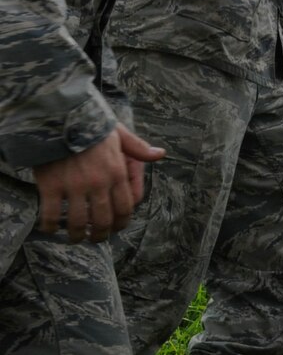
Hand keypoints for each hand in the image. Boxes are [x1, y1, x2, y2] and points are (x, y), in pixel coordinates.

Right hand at [34, 125, 163, 241]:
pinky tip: (49, 229)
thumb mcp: (120, 133)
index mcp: (118, 172)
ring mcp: (74, 186)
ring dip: (77, 235)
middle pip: (103, 220)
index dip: (121, 223)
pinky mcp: (50, 186)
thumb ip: (139, 148)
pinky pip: (51, 214)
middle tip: (95, 238)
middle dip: (100, 234)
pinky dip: (50, 226)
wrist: (60, 116)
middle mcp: (99, 183)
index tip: (115, 229)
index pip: (125, 207)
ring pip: (79, 222)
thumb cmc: (91, 124)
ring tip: (74, 238)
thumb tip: (160, 154)